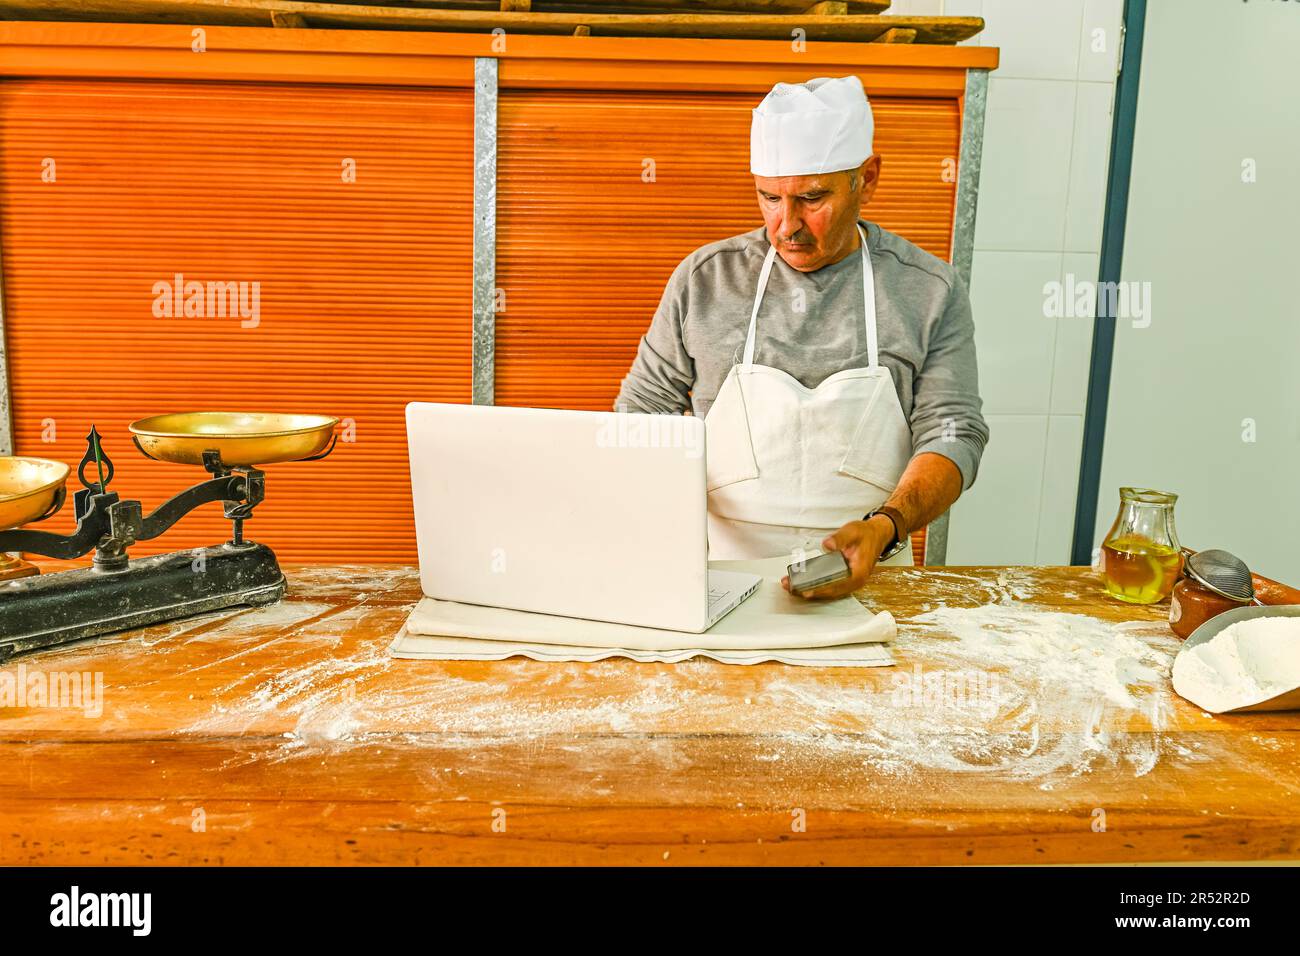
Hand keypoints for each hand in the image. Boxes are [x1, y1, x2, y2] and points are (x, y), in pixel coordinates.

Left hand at [780, 516, 894, 599]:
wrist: (875, 535)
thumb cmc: (865, 535)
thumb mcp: (852, 531)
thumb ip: (840, 538)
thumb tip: (827, 545)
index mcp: (858, 573)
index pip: (837, 585)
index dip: (820, 588)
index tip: (806, 590)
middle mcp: (854, 581)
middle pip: (829, 591)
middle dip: (808, 589)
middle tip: (790, 586)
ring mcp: (849, 582)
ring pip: (827, 591)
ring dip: (809, 588)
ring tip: (790, 585)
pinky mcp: (844, 580)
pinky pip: (828, 586)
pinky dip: (815, 585)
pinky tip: (801, 582)